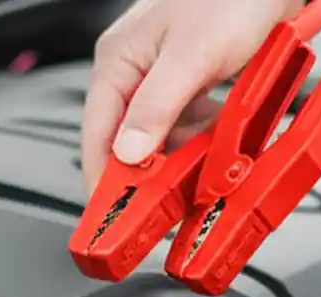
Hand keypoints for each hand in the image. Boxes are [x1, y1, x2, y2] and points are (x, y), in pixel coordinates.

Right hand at [81, 0, 303, 190]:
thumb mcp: (192, 56)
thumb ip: (158, 107)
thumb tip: (130, 154)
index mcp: (120, 61)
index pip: (98, 134)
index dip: (104, 179)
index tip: (113, 217)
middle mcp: (138, 70)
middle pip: (131, 141)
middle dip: (150, 174)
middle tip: (164, 205)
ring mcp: (168, 76)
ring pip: (165, 136)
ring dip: (184, 158)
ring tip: (203, 173)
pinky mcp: (197, 79)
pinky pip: (192, 124)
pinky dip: (206, 140)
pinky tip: (222, 145)